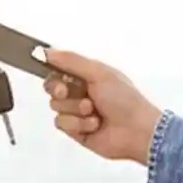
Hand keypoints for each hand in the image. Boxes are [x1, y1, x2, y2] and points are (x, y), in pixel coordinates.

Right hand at [43, 50, 162, 164]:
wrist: (137, 131)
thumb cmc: (124, 99)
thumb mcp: (99, 72)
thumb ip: (71, 61)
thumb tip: (46, 51)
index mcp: (87, 75)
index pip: (58, 69)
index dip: (53, 73)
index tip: (57, 76)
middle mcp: (80, 92)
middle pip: (52, 88)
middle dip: (60, 91)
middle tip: (67, 93)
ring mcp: (77, 113)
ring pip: (56, 107)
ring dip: (75, 109)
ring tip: (93, 111)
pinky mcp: (76, 131)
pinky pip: (61, 124)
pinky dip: (77, 124)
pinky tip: (94, 125)